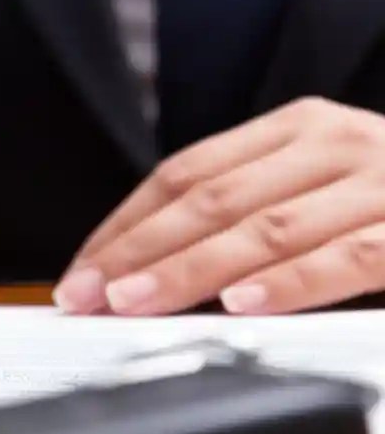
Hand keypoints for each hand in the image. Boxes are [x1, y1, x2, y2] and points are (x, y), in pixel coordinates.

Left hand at [56, 97, 384, 315]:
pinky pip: (347, 255)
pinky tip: (244, 304)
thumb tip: (145, 270)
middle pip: (210, 200)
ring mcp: (381, 182)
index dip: (124, 225)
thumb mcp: (315, 187)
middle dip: (138, 252)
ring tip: (137, 302)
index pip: (184, 174)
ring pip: (266, 227)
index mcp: (298, 129)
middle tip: (88, 295)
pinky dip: (291, 282)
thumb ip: (247, 212)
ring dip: (191, 270)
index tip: (80, 272)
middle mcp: (335, 143)